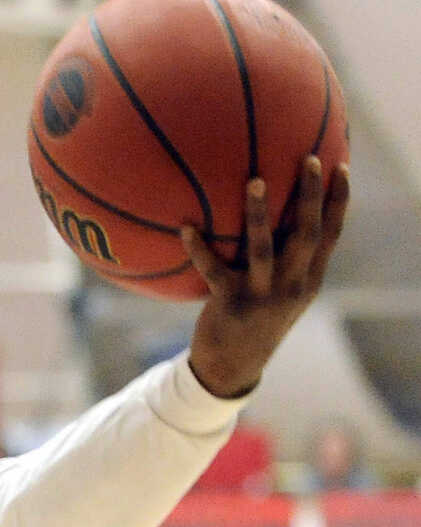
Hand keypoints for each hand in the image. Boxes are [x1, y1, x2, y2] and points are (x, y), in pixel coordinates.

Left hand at [183, 155, 349, 397]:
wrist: (231, 367)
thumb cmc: (252, 321)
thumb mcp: (278, 294)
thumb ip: (283, 261)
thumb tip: (272, 216)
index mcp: (307, 280)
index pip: (332, 235)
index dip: (339, 201)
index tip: (341, 167)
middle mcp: (291, 286)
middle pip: (308, 234)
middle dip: (311, 195)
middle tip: (309, 158)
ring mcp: (262, 296)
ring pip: (264, 248)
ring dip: (258, 214)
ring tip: (254, 180)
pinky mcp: (230, 304)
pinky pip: (213, 269)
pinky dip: (199, 248)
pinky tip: (185, 227)